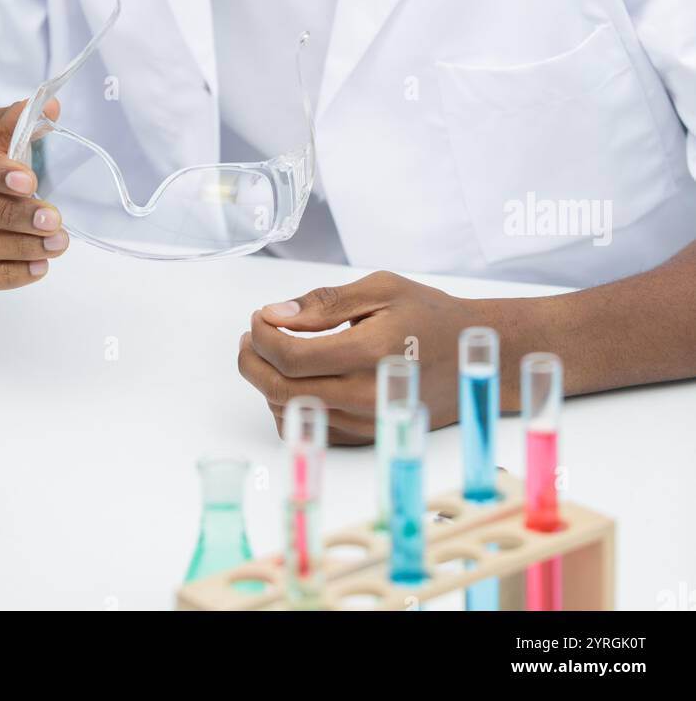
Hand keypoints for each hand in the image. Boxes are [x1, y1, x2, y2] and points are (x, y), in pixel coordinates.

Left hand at [238, 271, 474, 443]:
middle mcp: (367, 395)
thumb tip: (276, 313)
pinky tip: (295, 377)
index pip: (291, 356)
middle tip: (251, 337)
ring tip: (271, 352)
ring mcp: (367, 422)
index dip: (263, 336)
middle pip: (281, 391)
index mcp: (370, 353)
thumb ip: (325, 302)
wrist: (474, 357)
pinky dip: (290, 405)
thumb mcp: (381, 289)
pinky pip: (311, 429)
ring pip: (291, 414)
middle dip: (253, 362)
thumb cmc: (429, 315)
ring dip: (267, 383)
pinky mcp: (367, 436)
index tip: (259, 317)